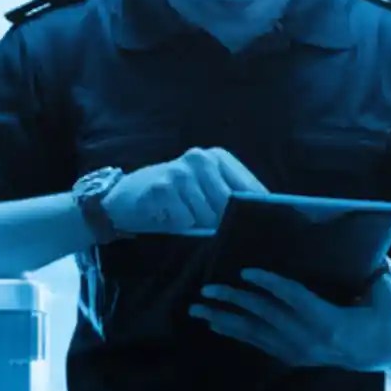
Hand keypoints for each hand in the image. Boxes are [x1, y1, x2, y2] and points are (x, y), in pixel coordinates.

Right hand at [102, 147, 266, 234]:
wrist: (124, 199)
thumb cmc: (173, 201)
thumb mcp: (205, 194)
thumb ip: (232, 201)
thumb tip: (266, 223)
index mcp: (219, 157)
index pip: (252, 190)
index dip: (256, 214)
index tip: (259, 232)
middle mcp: (201, 158)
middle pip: (230, 205)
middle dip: (223, 224)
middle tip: (208, 229)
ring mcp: (181, 170)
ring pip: (208, 216)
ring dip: (198, 227)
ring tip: (184, 219)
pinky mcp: (163, 186)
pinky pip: (185, 220)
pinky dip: (179, 226)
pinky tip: (167, 217)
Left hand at [190, 268, 390, 371]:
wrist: (377, 352)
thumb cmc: (381, 317)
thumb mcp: (388, 299)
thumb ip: (383, 283)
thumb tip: (379, 261)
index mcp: (329, 321)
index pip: (293, 299)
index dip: (269, 284)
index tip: (245, 271)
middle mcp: (307, 338)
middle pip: (264, 315)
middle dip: (234, 301)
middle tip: (208, 288)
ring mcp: (295, 350)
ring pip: (254, 332)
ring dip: (224, 319)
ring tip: (198, 309)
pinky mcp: (289, 355)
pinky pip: (256, 342)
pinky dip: (234, 331)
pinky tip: (214, 323)